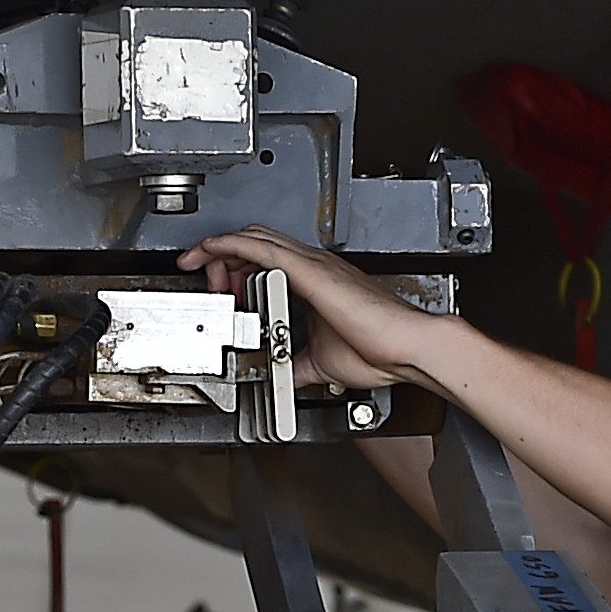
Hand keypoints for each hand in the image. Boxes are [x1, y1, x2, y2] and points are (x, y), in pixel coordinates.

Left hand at [177, 227, 462, 394]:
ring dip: (221, 248)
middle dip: (223, 258)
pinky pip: (261, 246)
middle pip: (255, 241)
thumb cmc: (381, 349)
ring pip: (254, 237)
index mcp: (316, 282)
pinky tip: (213, 250)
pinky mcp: (311, 270)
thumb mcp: (321, 361)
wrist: (408, 348)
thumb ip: (297, 363)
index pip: (266, 259)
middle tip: (210, 285)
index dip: (236, 268)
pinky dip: (231, 244)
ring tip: (202, 268)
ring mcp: (312, 265)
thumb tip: (279, 374)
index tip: (221, 291)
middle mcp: (313, 266)